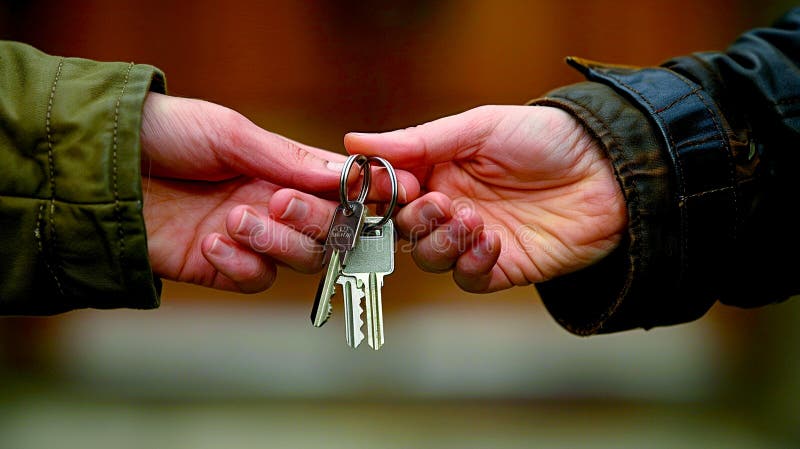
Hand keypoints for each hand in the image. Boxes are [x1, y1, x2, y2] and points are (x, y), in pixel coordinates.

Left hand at [139, 93, 418, 292]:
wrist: (101, 165)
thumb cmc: (166, 133)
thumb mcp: (229, 132)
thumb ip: (287, 158)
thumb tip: (346, 175)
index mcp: (282, 168)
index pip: (340, 189)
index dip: (367, 195)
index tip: (392, 196)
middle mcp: (275, 206)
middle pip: (328, 233)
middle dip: (311, 221)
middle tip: (278, 202)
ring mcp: (250, 239)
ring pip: (300, 261)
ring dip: (274, 243)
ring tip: (234, 218)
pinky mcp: (220, 267)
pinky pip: (255, 281)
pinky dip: (240, 266)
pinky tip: (210, 243)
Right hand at [340, 105, 625, 292]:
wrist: (611, 169)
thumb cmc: (546, 138)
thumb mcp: (480, 127)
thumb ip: (419, 140)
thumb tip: (354, 144)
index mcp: (439, 170)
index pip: (392, 190)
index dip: (384, 193)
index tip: (394, 185)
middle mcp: (452, 206)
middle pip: (404, 229)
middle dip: (416, 220)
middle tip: (441, 203)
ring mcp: (476, 239)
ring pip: (430, 257)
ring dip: (442, 242)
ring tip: (473, 219)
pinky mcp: (504, 267)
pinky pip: (470, 277)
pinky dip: (472, 263)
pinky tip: (492, 241)